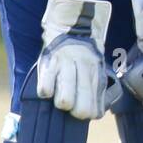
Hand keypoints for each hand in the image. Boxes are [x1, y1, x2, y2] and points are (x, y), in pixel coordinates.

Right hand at [36, 0, 111, 119]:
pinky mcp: (49, 62)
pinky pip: (46, 85)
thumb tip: (96, 113)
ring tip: (62, 103)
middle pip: (82, 103)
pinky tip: (48, 92)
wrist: (75, 29)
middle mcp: (83, 70)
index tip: (86, 113)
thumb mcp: (97, 70)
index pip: (96, 104)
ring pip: (65, 97)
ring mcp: (66, 66)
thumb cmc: (85, 58)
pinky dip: (46, 91)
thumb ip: (97, 89)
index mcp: (96, 75)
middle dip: (77, 112)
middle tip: (73, 110)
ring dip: (64, 103)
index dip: (90, 113)